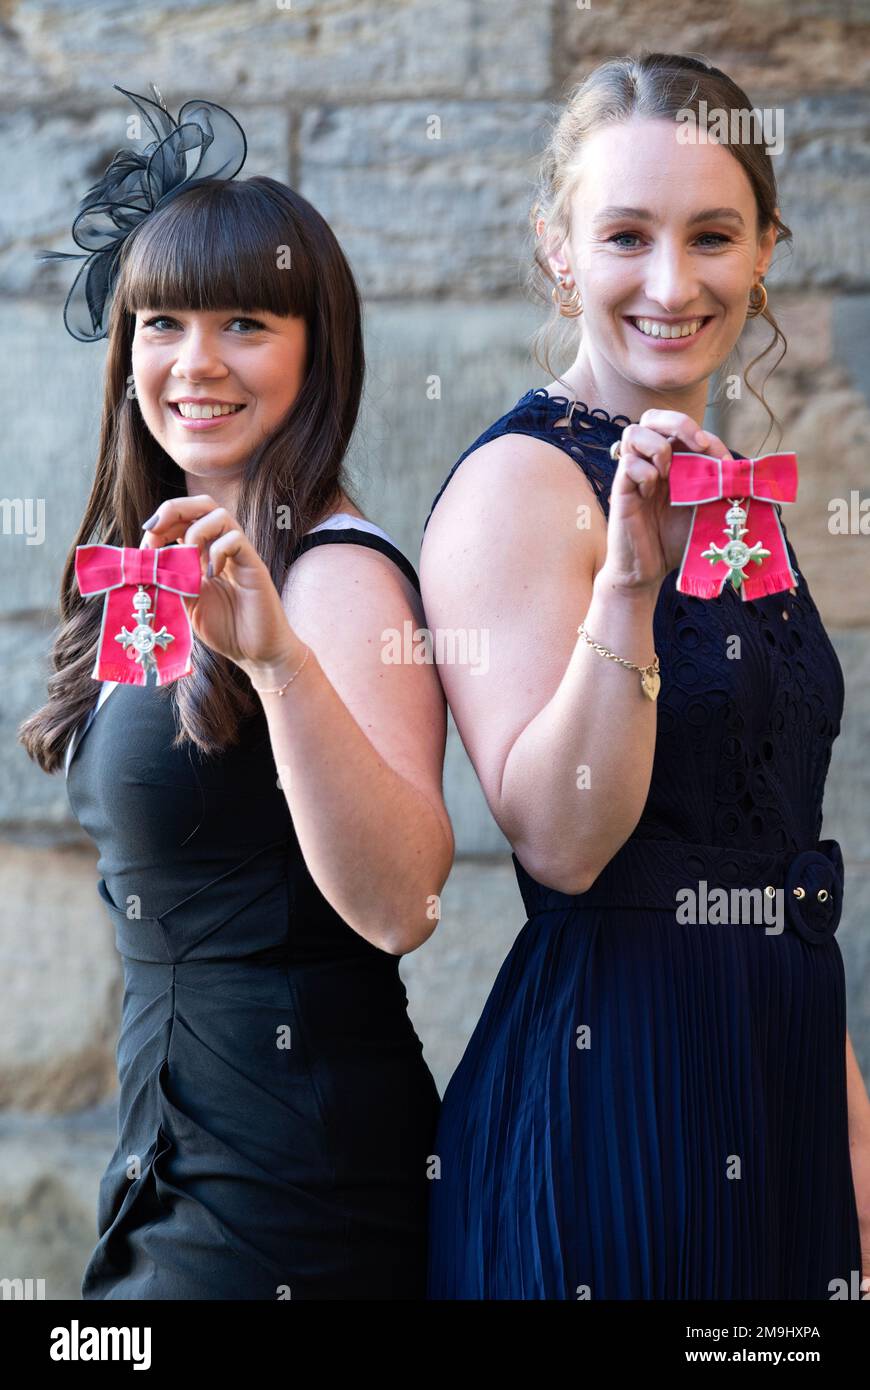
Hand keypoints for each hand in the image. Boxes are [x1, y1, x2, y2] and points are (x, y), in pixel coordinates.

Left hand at [140, 495, 301, 671]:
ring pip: (220, 515)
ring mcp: (239, 554)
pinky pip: (235, 539)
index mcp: (203, 554)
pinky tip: (210, 574)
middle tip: (154, 530)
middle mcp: (221, 548)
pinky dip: (216, 551)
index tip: (144, 545)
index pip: (182, 519)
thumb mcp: (187, 604)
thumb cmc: (225, 630)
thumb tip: (144, 566)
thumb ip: (171, 582)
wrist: (256, 653)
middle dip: (173, 509)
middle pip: (202, 505)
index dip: (160, 524)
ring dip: (194, 530)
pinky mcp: (254, 565)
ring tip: (187, 555)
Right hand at [599, 410, 734, 594]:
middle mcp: (649, 461)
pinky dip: (645, 473)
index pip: (683, 429)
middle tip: (698, 445)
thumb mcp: (704, 509)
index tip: (724, 462)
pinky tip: (651, 494)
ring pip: (633, 432)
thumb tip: (739, 470)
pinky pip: (628, 464)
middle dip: (678, 423)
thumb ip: (717, 486)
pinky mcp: (620, 490)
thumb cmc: (675, 540)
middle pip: (652, 416)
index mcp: (671, 461)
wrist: (649, 570)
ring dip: (658, 446)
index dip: (706, 437)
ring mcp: (633, 474)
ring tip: (668, 473)